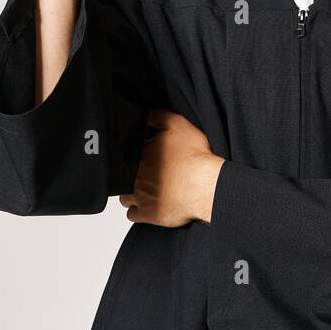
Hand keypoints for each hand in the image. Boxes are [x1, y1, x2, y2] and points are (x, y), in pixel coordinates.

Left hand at [119, 109, 224, 226]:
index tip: (145, 157)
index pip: (128, 156)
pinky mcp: (149, 214)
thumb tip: (144, 114)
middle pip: (124, 176)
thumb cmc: (195, 157)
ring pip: (124, 196)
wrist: (206, 185)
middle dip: (133, 175)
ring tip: (144, 190)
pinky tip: (146, 206)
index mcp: (142, 155)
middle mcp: (137, 176)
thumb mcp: (178, 124)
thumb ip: (157, 116)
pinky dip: (137, 212)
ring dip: (131, 194)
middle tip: (147, 174)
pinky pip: (132, 215)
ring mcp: (141, 197)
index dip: (136, 156)